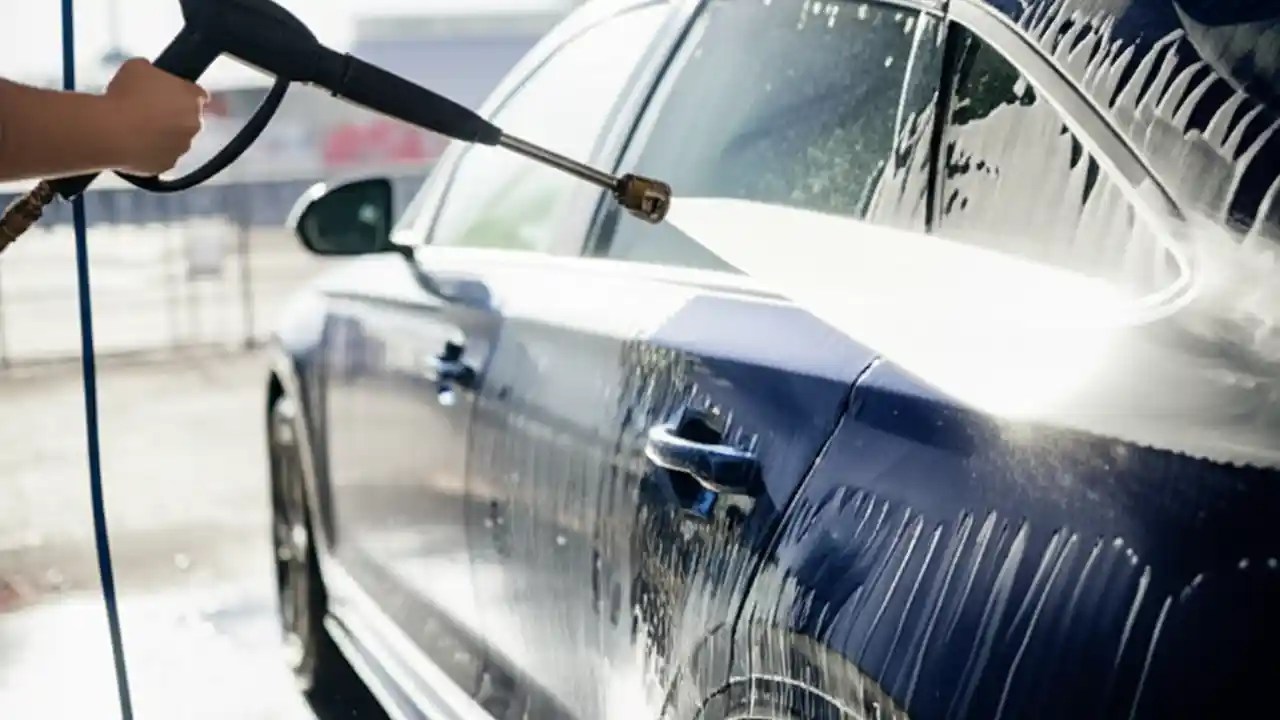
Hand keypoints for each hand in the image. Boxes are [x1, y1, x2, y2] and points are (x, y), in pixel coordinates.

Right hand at [102, 58, 208, 175]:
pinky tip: (134, 146)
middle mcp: (193, 124)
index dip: (180, 93)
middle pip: (187, 118)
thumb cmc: (124, 94)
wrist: (110, 130)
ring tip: (137, 130)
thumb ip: (153, 73)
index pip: (196, 94)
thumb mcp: (137, 67)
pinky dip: (152, 153)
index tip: (166, 93)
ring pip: (176, 140)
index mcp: (191, 98)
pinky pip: (162, 157)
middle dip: (173, 115)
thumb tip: (150, 79)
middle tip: (148, 111)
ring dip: (164, 135)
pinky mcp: (168, 165)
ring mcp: (182, 147)